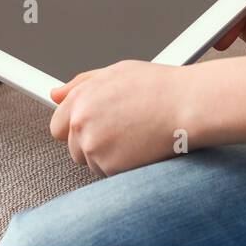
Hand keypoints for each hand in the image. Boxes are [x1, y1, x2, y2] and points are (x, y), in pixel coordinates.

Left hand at [49, 61, 190, 176]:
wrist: (188, 106)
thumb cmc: (160, 88)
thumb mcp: (116, 72)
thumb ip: (81, 84)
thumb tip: (56, 94)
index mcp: (81, 98)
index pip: (57, 125)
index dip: (76, 127)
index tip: (92, 128)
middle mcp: (82, 123)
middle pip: (73, 147)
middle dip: (92, 143)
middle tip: (122, 131)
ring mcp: (95, 147)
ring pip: (91, 162)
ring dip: (108, 156)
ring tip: (135, 136)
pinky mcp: (110, 167)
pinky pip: (108, 173)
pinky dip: (122, 166)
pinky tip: (140, 147)